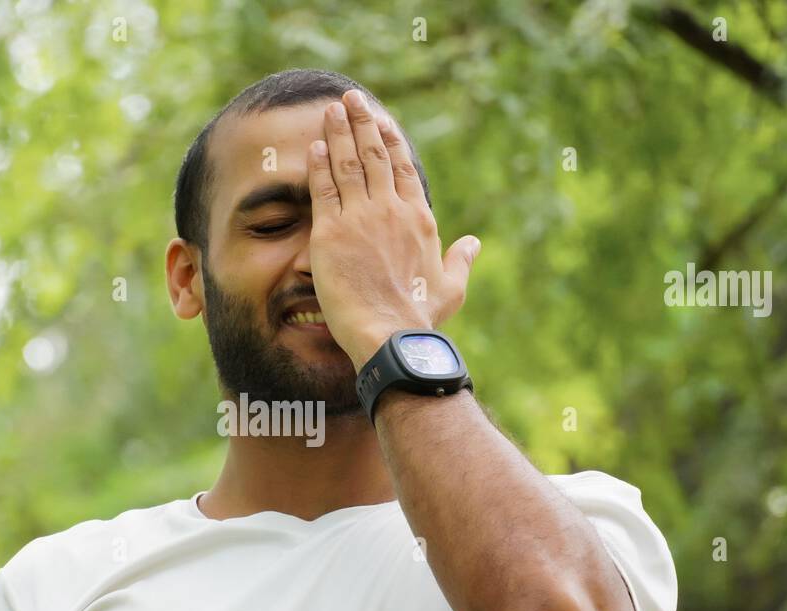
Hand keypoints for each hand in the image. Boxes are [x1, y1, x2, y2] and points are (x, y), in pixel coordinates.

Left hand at [307, 89, 480, 370]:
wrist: (391, 334)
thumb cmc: (420, 317)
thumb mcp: (450, 287)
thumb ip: (460, 260)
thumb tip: (473, 243)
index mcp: (418, 218)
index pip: (402, 168)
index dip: (390, 140)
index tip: (381, 121)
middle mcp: (390, 210)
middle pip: (374, 155)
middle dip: (362, 123)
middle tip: (351, 99)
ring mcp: (360, 218)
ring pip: (348, 164)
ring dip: (337, 134)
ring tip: (331, 111)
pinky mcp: (331, 233)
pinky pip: (323, 190)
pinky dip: (318, 166)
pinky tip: (314, 146)